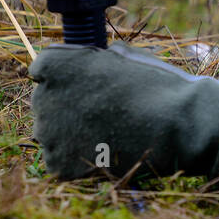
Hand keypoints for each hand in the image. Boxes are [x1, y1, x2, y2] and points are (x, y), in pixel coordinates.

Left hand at [28, 43, 218, 187]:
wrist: (176, 125)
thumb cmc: (155, 84)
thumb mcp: (123, 54)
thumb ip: (95, 58)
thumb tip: (93, 62)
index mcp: (53, 65)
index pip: (42, 69)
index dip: (65, 75)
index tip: (83, 82)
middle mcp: (42, 97)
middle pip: (47, 102)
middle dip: (68, 105)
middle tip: (102, 110)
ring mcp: (48, 134)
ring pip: (52, 132)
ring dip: (71, 132)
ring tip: (107, 133)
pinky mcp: (59, 164)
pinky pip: (60, 160)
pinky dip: (76, 159)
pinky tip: (102, 151)